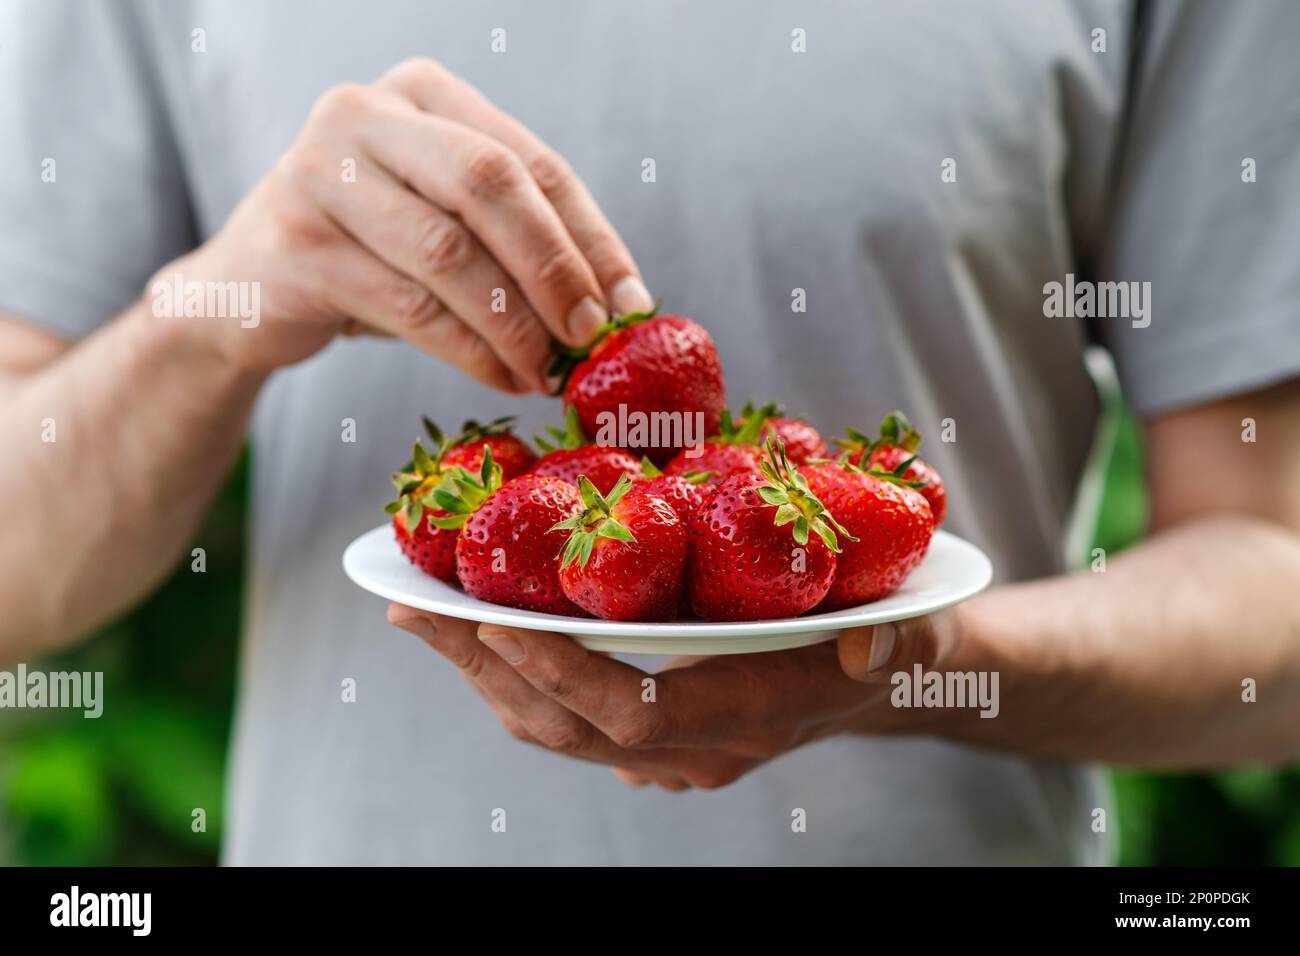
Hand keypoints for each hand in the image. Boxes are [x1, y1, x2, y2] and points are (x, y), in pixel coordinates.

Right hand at [163, 58, 651, 388]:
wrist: (243, 295)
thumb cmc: (369, 257)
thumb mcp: (444, 226)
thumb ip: (517, 242)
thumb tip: (622, 306)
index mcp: (419, 93)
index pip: (530, 162)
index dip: (591, 237)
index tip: (632, 304)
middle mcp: (364, 114)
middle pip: (491, 185)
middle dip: (556, 269)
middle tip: (592, 337)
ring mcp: (318, 173)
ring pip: (449, 253)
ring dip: (515, 324)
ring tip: (548, 372)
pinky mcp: (295, 247)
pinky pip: (410, 307)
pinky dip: (470, 352)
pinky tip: (502, 378)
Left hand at [388, 603, 963, 789]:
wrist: (884, 683)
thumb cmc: (897, 638)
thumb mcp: (913, 630)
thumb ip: (897, 642)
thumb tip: (871, 648)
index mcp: (754, 717)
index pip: (638, 715)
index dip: (562, 676)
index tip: (495, 619)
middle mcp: (701, 749)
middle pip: (568, 728)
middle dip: (484, 670)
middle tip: (415, 607)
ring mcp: (673, 748)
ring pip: (553, 728)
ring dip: (480, 673)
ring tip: (420, 611)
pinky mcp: (655, 731)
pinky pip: (565, 716)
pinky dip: (510, 673)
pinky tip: (473, 626)